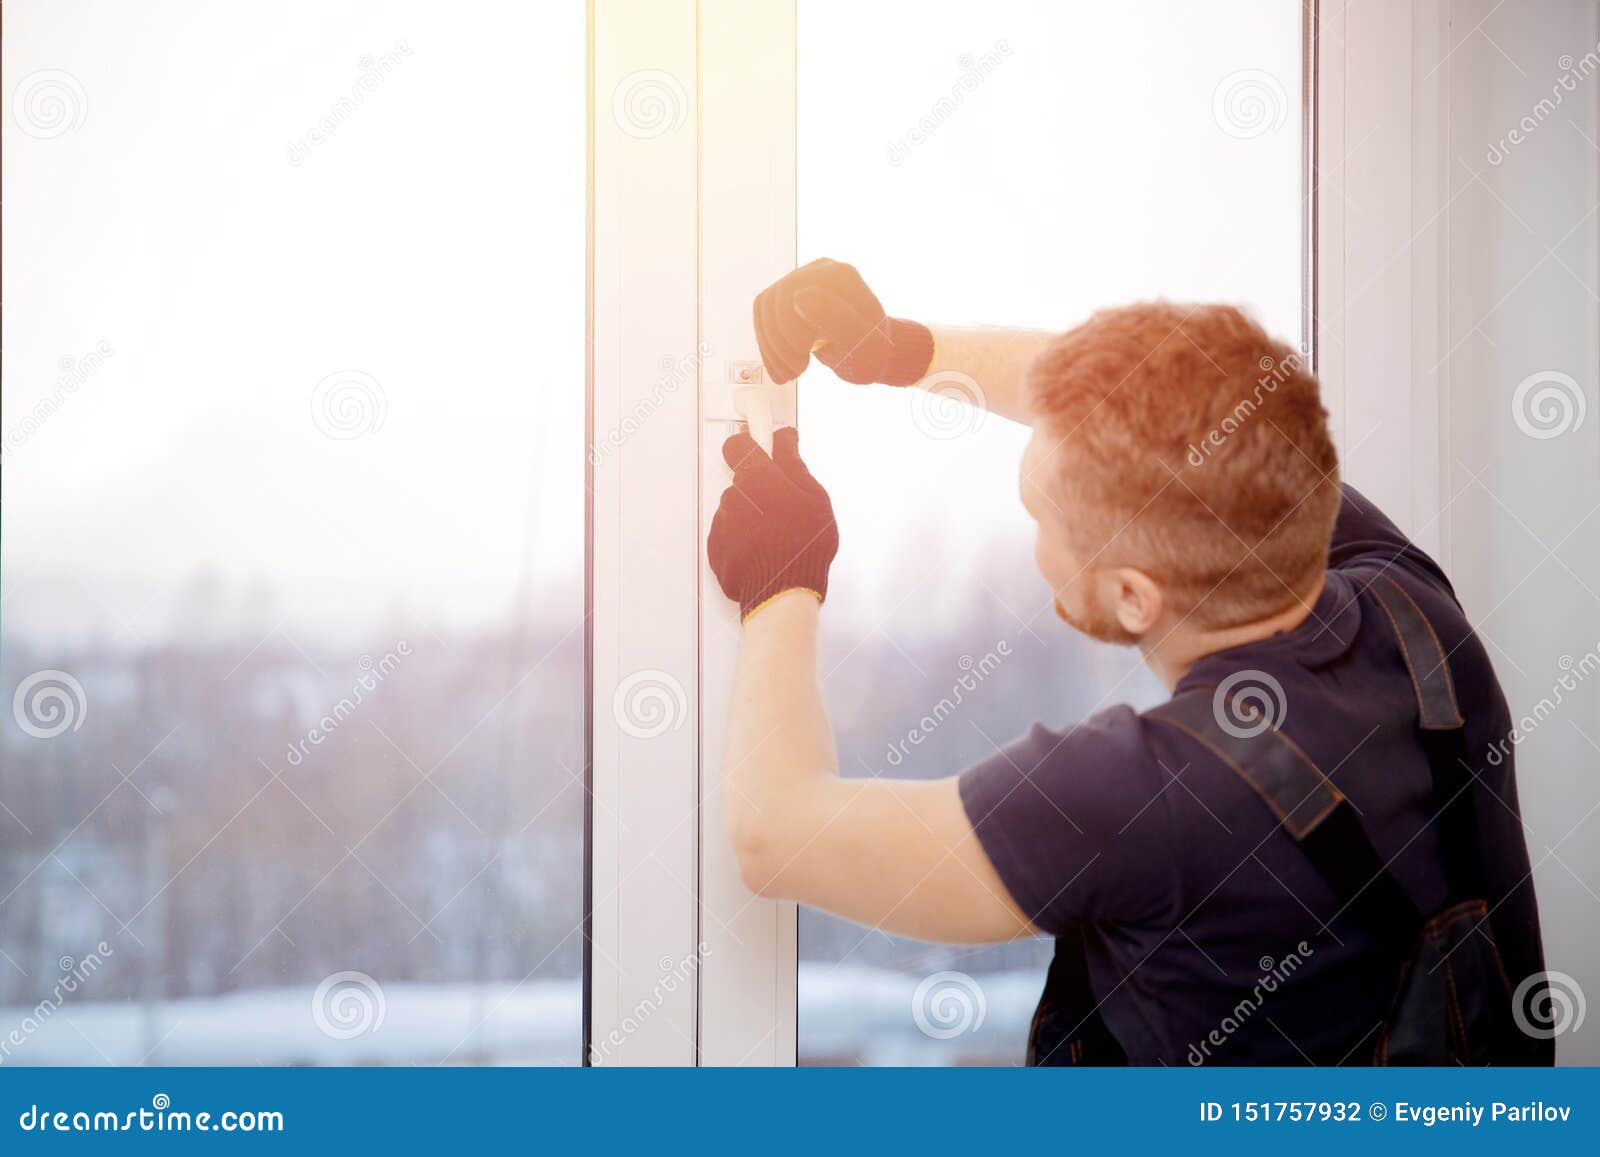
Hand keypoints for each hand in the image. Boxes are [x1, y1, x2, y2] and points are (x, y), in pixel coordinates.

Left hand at [707, 427, 839, 621]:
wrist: (782, 591)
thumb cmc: (802, 544)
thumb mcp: (814, 498)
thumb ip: (793, 463)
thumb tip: (784, 438)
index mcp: (757, 478)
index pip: (738, 445)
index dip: (749, 446)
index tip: (765, 453)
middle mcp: (733, 497)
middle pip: (743, 484)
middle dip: (761, 492)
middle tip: (786, 511)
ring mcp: (722, 524)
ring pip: (737, 511)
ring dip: (753, 519)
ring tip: (779, 540)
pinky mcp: (716, 550)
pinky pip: (730, 537)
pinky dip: (744, 542)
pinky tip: (765, 554)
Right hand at [753, 258, 933, 386]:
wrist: (869, 355)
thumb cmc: (870, 351)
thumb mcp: (861, 342)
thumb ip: (835, 316)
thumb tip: (798, 295)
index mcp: (839, 276)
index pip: (794, 292)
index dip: (790, 327)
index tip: (805, 354)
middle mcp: (818, 271)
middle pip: (776, 300)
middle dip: (780, 342)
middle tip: (797, 372)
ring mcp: (800, 283)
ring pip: (765, 310)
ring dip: (772, 348)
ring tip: (791, 374)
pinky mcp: (787, 299)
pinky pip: (764, 319)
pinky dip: (769, 349)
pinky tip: (782, 369)